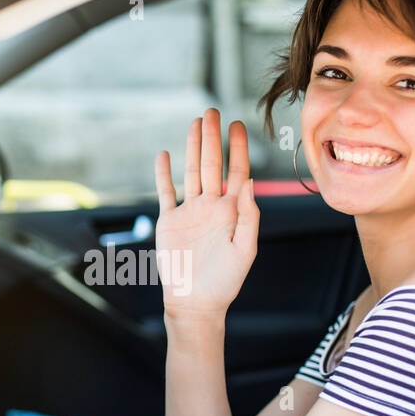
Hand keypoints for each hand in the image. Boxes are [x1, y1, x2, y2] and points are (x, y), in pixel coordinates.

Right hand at [154, 108, 258, 318]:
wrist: (195, 304)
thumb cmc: (224, 282)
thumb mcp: (244, 251)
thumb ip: (249, 217)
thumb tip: (250, 183)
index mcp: (232, 212)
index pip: (236, 172)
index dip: (238, 149)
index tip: (238, 125)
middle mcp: (211, 207)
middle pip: (212, 165)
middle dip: (213, 138)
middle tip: (212, 112)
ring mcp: (189, 213)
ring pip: (191, 172)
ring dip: (192, 148)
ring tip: (194, 123)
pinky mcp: (169, 222)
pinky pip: (166, 193)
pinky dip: (164, 174)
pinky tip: (164, 155)